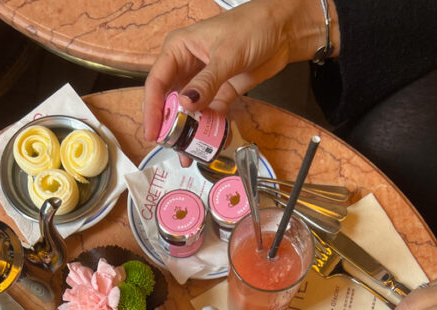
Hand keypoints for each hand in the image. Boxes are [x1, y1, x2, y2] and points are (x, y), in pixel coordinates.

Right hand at [144, 0, 338, 141]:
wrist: (283, 30)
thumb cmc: (251, 27)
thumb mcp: (226, 54)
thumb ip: (206, 82)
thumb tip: (185, 104)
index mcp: (179, 50)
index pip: (157, 82)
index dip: (153, 109)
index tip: (153, 132)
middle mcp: (187, 67)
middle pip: (170, 101)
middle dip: (170, 126)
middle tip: (171, 148)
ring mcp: (204, 82)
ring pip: (189, 112)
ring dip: (189, 133)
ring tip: (189, 154)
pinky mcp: (221, 93)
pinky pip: (211, 115)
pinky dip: (211, 130)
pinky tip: (212, 144)